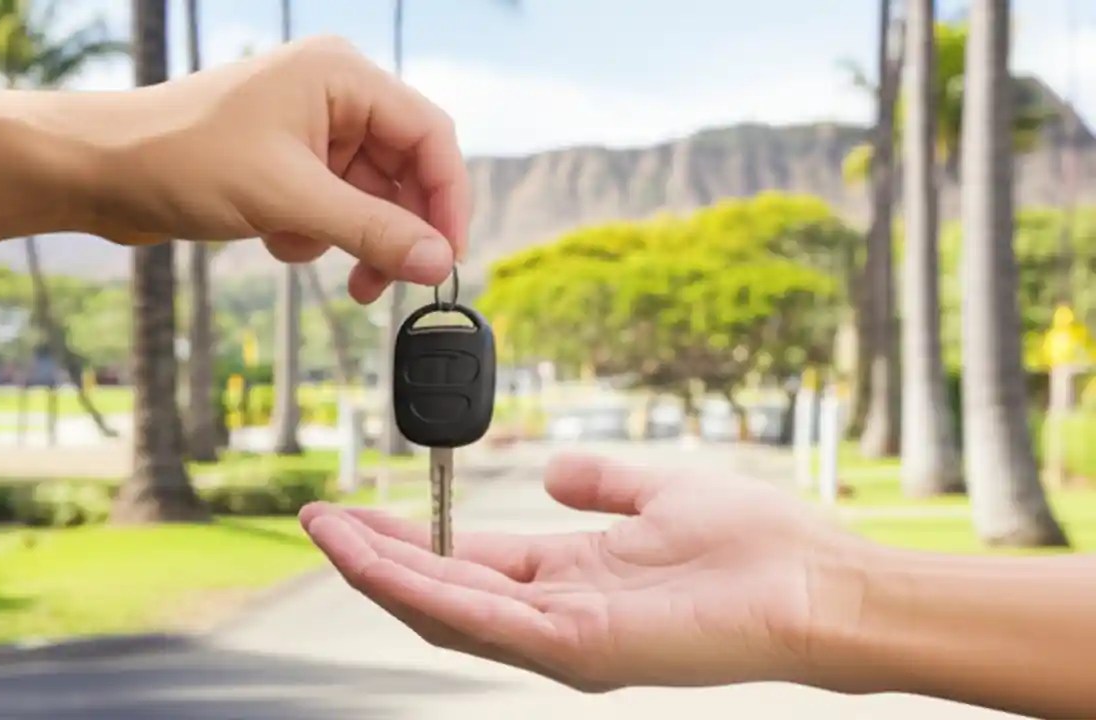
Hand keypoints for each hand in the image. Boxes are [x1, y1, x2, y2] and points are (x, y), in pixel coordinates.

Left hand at [90, 35, 468, 303]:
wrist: (96, 171)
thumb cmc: (179, 159)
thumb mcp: (288, 201)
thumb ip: (372, 231)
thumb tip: (437, 262)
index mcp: (341, 76)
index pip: (429, 136)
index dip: (447, 200)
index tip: (446, 259)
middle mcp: (333, 95)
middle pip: (403, 171)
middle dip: (393, 229)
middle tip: (386, 283)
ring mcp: (309, 129)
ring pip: (368, 196)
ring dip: (348, 237)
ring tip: (309, 253)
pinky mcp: (286, 161)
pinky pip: (332, 205)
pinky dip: (314, 232)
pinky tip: (274, 236)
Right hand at [299, 453, 868, 691]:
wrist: (815, 584)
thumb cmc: (754, 542)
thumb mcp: (657, 490)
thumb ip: (599, 482)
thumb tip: (551, 470)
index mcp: (570, 578)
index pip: (468, 561)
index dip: (409, 538)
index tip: (358, 509)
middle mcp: (554, 614)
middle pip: (441, 587)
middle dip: (374, 555)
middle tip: (318, 519)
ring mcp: (559, 637)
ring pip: (442, 608)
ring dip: (377, 571)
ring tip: (326, 532)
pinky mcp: (573, 646)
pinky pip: (476, 616)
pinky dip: (416, 587)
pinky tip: (372, 558)